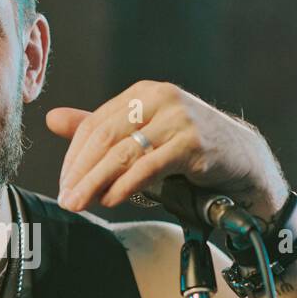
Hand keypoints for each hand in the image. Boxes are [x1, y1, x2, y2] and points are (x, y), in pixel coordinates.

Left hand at [45, 81, 288, 218]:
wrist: (244, 162)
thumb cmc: (189, 151)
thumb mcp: (142, 137)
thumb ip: (100, 130)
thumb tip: (52, 119)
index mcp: (144, 93)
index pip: (95, 124)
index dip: (74, 157)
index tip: (63, 185)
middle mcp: (160, 99)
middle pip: (105, 137)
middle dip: (80, 172)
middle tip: (65, 199)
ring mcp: (179, 119)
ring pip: (124, 153)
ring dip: (96, 182)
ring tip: (80, 204)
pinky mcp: (194, 143)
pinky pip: (150, 166)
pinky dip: (126, 185)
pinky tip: (111, 200)